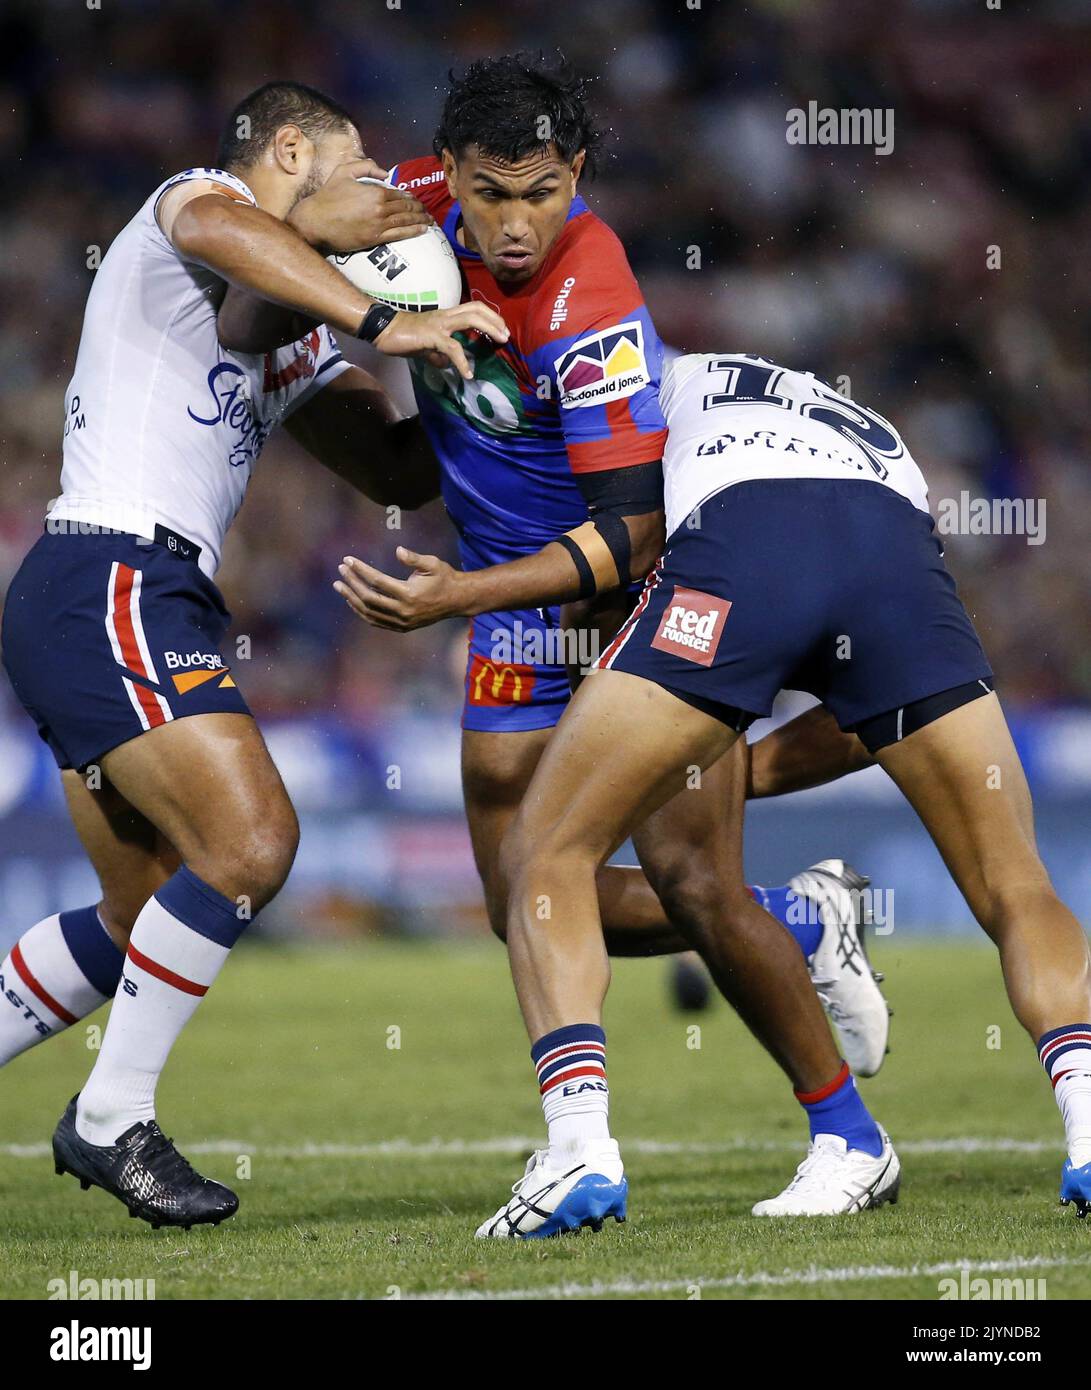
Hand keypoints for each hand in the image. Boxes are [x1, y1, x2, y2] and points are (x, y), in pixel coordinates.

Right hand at [287, 158, 430, 254]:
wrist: (315, 221)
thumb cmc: (328, 196)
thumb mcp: (344, 172)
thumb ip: (366, 166)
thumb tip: (385, 173)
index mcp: (375, 192)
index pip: (399, 194)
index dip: (410, 197)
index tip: (415, 199)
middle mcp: (380, 208)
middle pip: (406, 208)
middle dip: (419, 209)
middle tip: (427, 210)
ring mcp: (379, 225)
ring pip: (405, 221)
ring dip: (420, 220)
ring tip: (429, 220)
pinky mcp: (375, 239)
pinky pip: (399, 235)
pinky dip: (413, 231)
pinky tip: (422, 230)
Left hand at [334, 548, 469, 630]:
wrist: (457, 600)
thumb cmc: (444, 577)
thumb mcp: (432, 563)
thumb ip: (414, 558)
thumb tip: (398, 550)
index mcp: (410, 594)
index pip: (377, 581)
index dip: (361, 570)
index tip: (348, 560)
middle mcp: (404, 610)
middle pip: (369, 598)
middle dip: (352, 583)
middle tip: (341, 570)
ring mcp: (402, 621)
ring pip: (369, 612)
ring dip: (352, 598)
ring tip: (340, 585)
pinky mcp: (402, 627)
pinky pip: (376, 621)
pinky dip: (361, 611)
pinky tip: (352, 600)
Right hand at [373, 302, 508, 380]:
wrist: (383, 330)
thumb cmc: (403, 335)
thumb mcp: (425, 345)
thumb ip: (437, 353)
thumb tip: (446, 364)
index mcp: (446, 316)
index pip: (473, 308)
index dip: (490, 316)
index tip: (501, 329)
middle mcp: (446, 316)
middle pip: (476, 309)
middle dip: (495, 320)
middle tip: (506, 335)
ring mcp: (439, 324)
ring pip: (470, 319)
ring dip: (489, 329)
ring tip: (500, 343)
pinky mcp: (432, 336)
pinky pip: (452, 347)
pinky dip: (462, 361)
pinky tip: (468, 374)